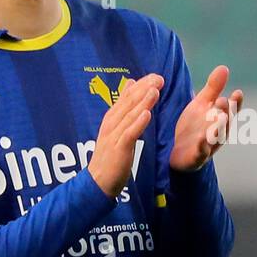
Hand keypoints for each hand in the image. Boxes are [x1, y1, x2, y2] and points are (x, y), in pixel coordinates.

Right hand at [87, 73, 162, 197]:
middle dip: (144, 89)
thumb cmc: (110, 155)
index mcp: (112, 118)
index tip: (155, 76)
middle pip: (128, 103)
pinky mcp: (118, 148)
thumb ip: (124, 107)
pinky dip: (138, 123)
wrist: (98, 181)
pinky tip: (147, 114)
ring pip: (130, 115)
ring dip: (142, 102)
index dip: (141, 85)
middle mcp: (112, 123)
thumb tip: (131, 84)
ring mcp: (114, 135)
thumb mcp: (116, 128)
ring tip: (155, 90)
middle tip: (159, 78)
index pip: (126, 97)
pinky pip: (129, 134)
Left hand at [170, 65, 242, 172]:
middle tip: (223, 101)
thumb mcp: (202, 105)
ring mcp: (208, 146)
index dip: (235, 103)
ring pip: (216, 138)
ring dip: (218, 129)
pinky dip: (202, 148)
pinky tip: (202, 140)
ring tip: (219, 119)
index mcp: (219, 119)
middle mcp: (217, 133)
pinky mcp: (196, 158)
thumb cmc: (193, 127)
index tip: (238, 93)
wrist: (176, 152)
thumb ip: (213, 88)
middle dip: (225, 112)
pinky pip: (201, 153)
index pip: (231, 110)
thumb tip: (224, 67)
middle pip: (225, 123)